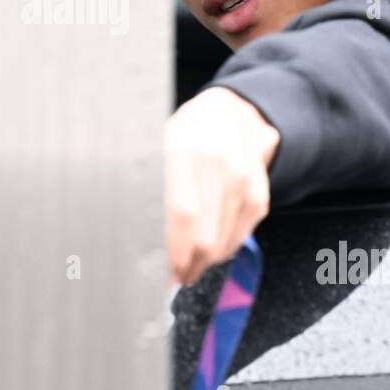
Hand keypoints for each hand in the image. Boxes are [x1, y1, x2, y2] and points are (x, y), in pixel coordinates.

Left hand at [165, 87, 279, 285]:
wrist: (233, 112)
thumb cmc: (188, 132)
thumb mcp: (160, 141)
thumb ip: (150, 180)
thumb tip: (130, 232)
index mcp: (184, 148)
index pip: (182, 212)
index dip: (174, 249)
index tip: (162, 272)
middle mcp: (218, 164)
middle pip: (205, 234)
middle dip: (188, 265)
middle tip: (174, 278)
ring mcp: (243, 179)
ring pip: (224, 240)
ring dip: (204, 261)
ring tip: (188, 266)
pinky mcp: (258, 193)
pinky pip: (241, 234)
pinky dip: (223, 249)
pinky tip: (209, 252)